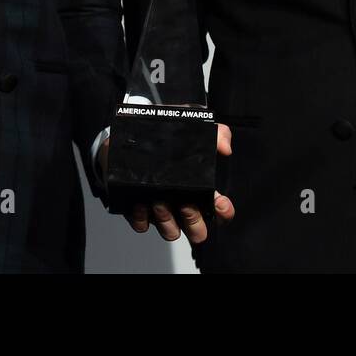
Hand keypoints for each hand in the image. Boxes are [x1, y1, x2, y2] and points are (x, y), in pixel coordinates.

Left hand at [110, 123, 235, 244]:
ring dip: (167, 221)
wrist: (131, 134)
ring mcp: (160, 209)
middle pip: (197, 230)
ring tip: (160, 201)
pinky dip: (141, 218)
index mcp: (198, 188)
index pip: (219, 210)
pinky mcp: (138, 210)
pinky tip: (140, 204)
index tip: (220, 203)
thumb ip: (215, 132)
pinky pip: (142, 225)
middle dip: (194, 221)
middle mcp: (181, 202)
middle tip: (186, 205)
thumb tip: (225, 148)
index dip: (224, 212)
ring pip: (171, 231)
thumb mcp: (191, 124)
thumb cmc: (165, 134)